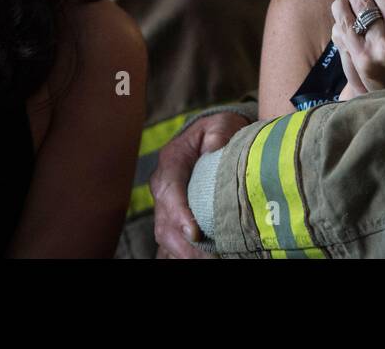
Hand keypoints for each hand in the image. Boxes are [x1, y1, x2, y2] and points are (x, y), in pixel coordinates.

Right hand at [152, 112, 249, 257]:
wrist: (213, 135)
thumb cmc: (219, 130)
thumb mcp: (221, 123)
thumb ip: (218, 134)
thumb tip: (215, 148)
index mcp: (171, 162)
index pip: (170, 191)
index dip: (180, 214)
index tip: (195, 233)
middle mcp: (163, 185)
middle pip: (164, 221)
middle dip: (183, 243)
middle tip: (208, 257)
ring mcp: (166, 203)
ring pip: (166, 234)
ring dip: (184, 252)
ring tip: (208, 260)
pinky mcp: (175, 215)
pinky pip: (173, 238)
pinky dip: (184, 251)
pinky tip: (200, 258)